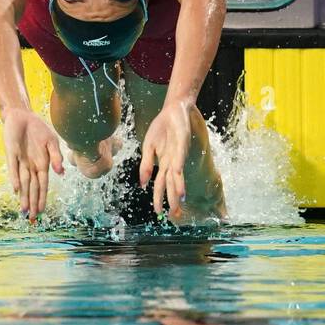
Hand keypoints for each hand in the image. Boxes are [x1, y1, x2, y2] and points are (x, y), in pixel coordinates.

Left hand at [1, 108, 63, 218]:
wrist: (23, 115)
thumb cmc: (39, 129)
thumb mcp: (52, 142)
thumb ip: (56, 157)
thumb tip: (61, 173)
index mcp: (42, 164)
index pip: (42, 186)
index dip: (41, 199)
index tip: (41, 212)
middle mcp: (31, 166)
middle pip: (31, 188)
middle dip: (32, 203)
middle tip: (31, 219)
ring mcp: (21, 160)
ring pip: (22, 182)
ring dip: (23, 196)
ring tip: (24, 210)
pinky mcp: (11, 152)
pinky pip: (13, 167)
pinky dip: (14, 178)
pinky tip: (16, 189)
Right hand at [139, 103, 191, 218]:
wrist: (174, 110)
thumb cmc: (161, 129)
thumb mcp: (148, 147)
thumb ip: (145, 166)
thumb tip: (142, 184)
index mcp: (163, 163)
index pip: (160, 184)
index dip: (159, 199)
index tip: (158, 213)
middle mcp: (172, 161)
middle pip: (171, 183)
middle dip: (172, 198)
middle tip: (175, 214)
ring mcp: (178, 153)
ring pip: (177, 173)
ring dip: (178, 186)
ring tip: (180, 198)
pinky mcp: (182, 142)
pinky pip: (179, 155)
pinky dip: (177, 164)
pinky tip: (177, 173)